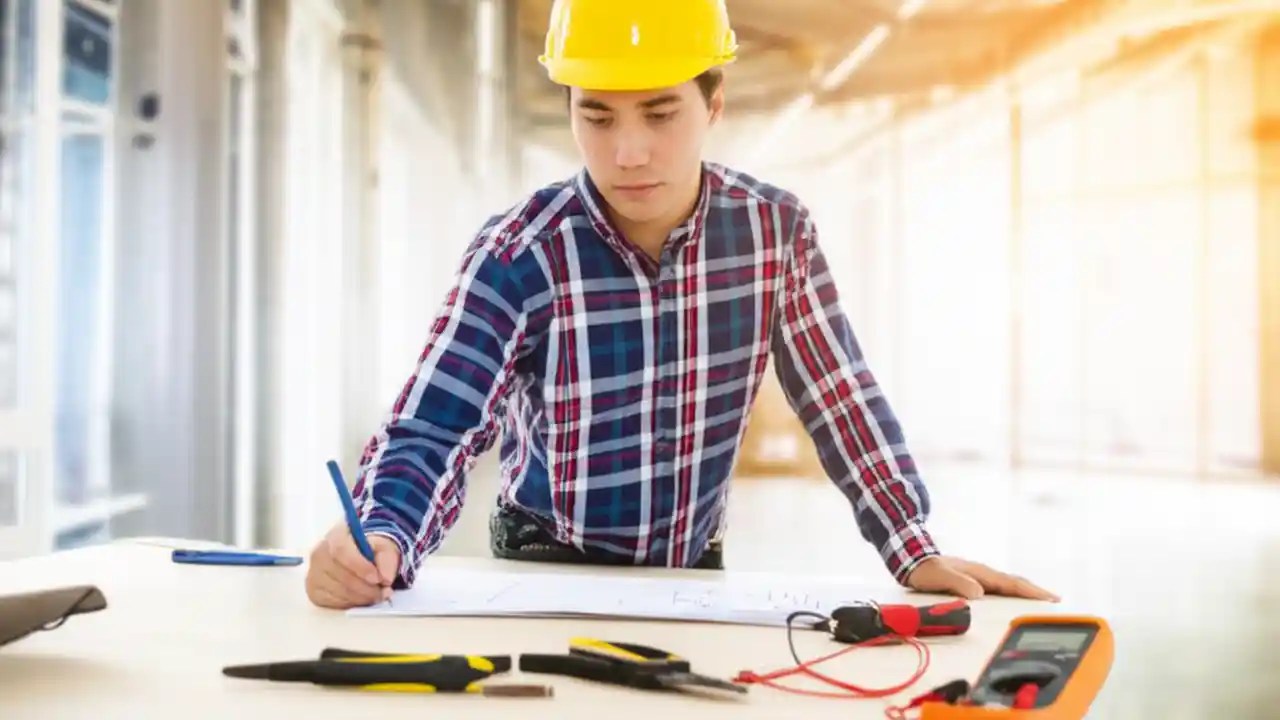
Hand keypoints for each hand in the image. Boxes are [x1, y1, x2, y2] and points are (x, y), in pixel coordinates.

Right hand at [305, 523, 401, 608]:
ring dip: (361, 597)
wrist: (359, 558)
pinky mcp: (314, 590)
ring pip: (337, 591)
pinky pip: (332, 602)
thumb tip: (385, 578)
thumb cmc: (370, 551)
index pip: (341, 550)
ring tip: (375, 595)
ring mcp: (314, 573)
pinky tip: (360, 597)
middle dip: (365, 588)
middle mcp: (319, 553)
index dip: (360, 567)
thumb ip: (388, 559)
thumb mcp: (384, 547)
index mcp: (336, 535)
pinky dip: (350, 603)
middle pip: (340, 574)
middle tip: (383, 592)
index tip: (378, 579)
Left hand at [906, 556, 1058, 601]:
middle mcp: (983, 574)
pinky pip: (999, 591)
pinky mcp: (974, 584)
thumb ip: (956, 583)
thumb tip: (978, 594)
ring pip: (1009, 587)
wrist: (912, 560)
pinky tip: (1015, 605)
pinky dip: (1012, 597)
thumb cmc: (925, 569)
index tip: (1050, 599)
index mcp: (979, 573)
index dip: (1031, 592)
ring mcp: (980, 578)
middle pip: (1015, 584)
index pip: (1010, 583)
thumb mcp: (938, 576)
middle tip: (1057, 604)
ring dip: (1026, 595)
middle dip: (1036, 593)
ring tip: (1043, 606)